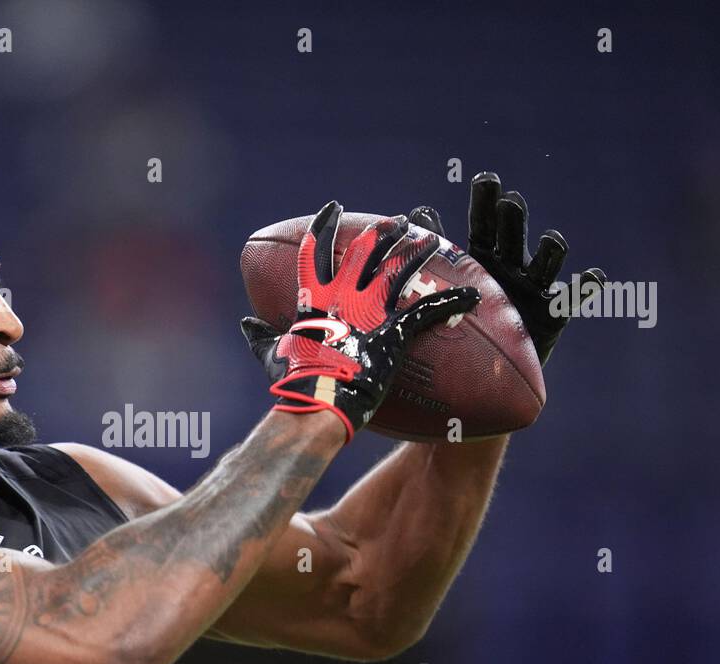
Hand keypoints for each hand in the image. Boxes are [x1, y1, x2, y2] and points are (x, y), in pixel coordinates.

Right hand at [242, 201, 479, 442]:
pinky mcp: (395, 331)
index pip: (316, 249)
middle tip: (397, 220)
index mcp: (313, 297)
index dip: (324, 225)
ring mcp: (370, 310)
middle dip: (384, 231)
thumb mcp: (270, 354)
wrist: (319, 400)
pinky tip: (474, 295)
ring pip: (400, 269)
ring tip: (435, 239)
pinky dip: (453, 301)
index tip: (332, 208)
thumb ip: (260, 336)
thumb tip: (246, 324)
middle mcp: (343, 294)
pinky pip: (429, 310)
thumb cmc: (293, 380)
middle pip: (366, 250)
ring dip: (419, 251)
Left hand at [408, 172, 604, 366]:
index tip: (486, 179)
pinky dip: (584, 287)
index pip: (483, 225)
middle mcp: (512, 267)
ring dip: (552, 250)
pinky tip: (594, 276)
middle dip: (514, 220)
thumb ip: (438, 250)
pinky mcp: (552, 316)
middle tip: (509, 203)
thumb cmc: (469, 317)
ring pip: (546, 264)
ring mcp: (533, 290)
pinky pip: (571, 300)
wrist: (487, 368)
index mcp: (485, 258)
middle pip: (514, 237)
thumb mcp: (451, 283)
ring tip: (553, 242)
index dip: (485, 203)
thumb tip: (416, 214)